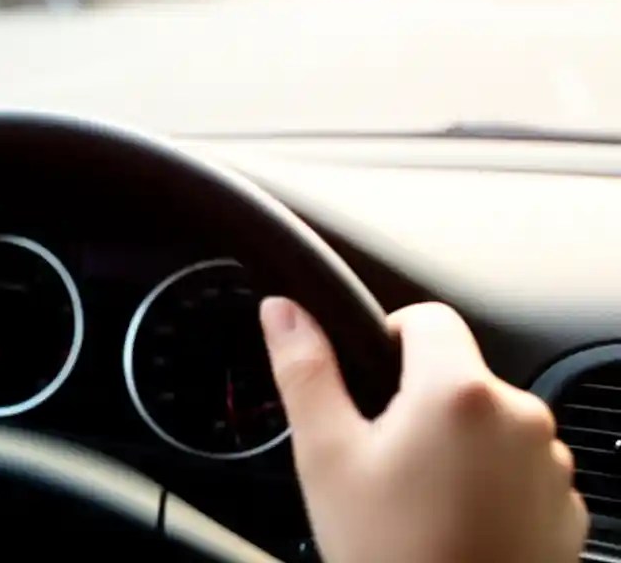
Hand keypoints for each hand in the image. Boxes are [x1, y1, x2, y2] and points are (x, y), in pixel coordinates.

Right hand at [260, 299, 586, 562]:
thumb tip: (283, 309)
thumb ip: (305, 370)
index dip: (388, 341)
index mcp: (457, 391)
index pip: (425, 318)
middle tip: (383, 465)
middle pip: (457, 375)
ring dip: (456, 446)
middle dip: (418, 406)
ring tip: (419, 503)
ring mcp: (551, 464)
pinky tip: (456, 524)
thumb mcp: (327, 458)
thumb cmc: (392, 553)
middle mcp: (520, 416)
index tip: (370, 392)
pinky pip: (520, 470)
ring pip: (488, 424)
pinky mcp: (565, 505)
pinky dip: (489, 485)